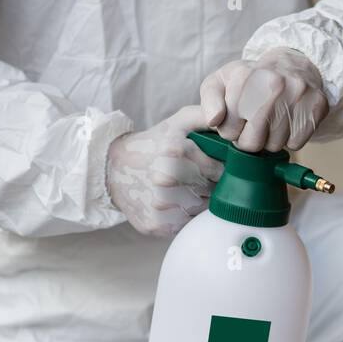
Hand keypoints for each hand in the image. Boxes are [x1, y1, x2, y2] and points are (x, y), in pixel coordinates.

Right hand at [106, 104, 223, 237]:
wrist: (113, 169)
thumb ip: (206, 116)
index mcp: (176, 152)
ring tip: (187, 190)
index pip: (221, 170)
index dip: (222, 170)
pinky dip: (187, 216)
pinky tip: (176, 203)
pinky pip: (188, 224)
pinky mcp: (157, 225)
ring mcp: (162, 205)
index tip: (215, 168)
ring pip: (203, 210)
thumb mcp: (177, 122)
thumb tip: (229, 122)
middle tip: (198, 179)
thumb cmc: (154, 144)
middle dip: (212, 186)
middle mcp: (168, 180)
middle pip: (214, 192)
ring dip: (201, 203)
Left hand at [200, 48, 328, 152]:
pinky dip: (290, 138)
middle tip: (253, 125)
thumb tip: (214, 120)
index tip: (237, 119)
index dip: (230, 131)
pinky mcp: (317, 105)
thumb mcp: (220, 83)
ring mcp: (298, 94)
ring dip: (270, 139)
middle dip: (249, 140)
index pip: (229, 130)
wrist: (290, 64)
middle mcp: (273, 83)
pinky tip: (287, 120)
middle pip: (253, 142)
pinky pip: (297, 143)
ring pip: (276, 145)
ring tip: (271, 120)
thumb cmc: (250, 79)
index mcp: (245, 76)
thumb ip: (209, 101)